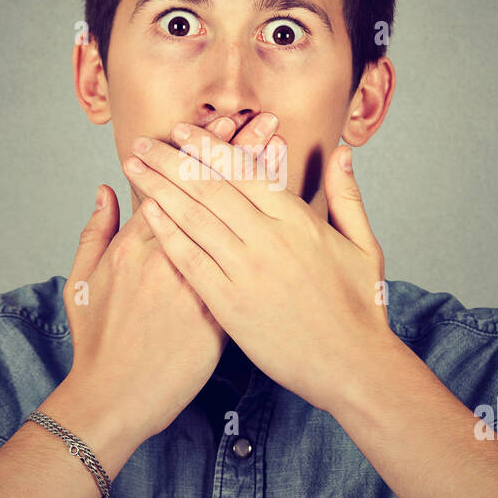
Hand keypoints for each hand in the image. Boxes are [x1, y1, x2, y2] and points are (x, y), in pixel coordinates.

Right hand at [63, 117, 262, 440]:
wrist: (116, 399)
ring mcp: (200, 286)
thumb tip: (104, 192)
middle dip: (233, 153)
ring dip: (256, 184)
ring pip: (234, 225)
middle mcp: (170, 260)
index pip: (171, 186)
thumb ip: (94, 234)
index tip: (216, 124)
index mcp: (136, 248)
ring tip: (276, 145)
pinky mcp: (221, 313)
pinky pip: (250, 267)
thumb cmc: (98, 344)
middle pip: (208, 194)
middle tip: (259, 118)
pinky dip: (267, 236)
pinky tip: (284, 211)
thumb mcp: (81, 284)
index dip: (194, 152)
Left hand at [122, 119, 395, 416]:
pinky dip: (168, 232)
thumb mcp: (363, 246)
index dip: (208, 148)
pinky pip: (191, 260)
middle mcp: (269, 238)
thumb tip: (342, 153)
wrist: (352, 366)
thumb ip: (347, 196)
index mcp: (298, 220)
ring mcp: (247, 271)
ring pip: (195, 217)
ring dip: (160, 188)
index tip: (183, 131)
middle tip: (144, 143)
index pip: (244, 171)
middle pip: (210, 187)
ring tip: (135, 168)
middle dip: (172, 160)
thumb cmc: (360, 308)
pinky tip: (148, 212)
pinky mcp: (231, 304)